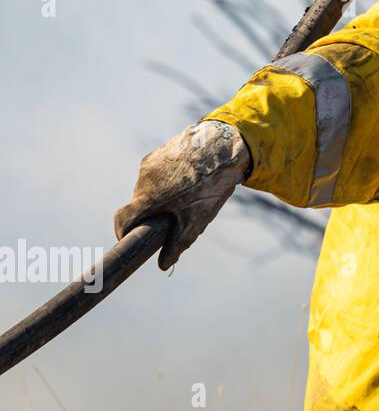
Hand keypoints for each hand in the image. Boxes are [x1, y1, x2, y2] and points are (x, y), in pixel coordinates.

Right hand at [113, 120, 250, 270]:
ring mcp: (151, 163)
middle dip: (151, 213)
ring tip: (189, 195)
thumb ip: (178, 244)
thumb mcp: (197, 220)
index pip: (122, 220)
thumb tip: (163, 265)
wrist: (223, 146)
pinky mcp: (161, 151)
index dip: (123, 232)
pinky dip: (168, 179)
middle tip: (175, 216)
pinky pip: (158, 172)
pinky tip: (190, 179)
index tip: (130, 238)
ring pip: (149, 187)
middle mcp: (142, 179)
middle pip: (139, 203)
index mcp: (146, 198)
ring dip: (161, 195)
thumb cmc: (209, 185)